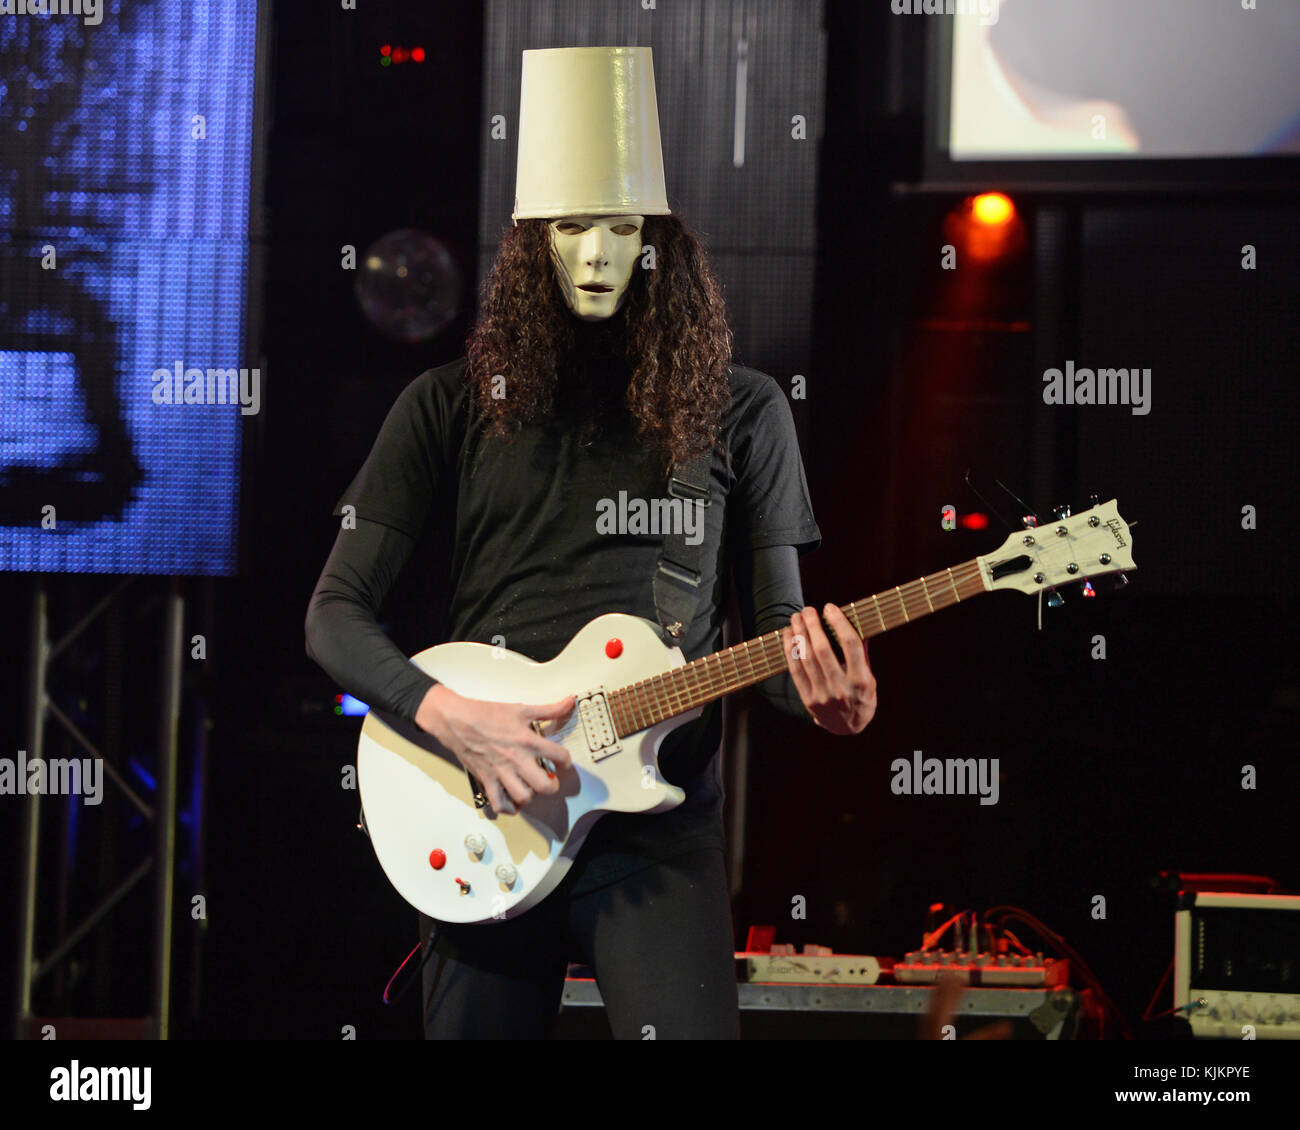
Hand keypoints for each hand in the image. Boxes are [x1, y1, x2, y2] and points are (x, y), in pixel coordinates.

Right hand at [414, 684, 575, 813]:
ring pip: (523, 797)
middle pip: (544, 785)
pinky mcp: (486, 779)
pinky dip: (508, 808)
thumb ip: (549, 710)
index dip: (566, 761)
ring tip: (531, 787)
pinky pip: (499, 804)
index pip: (559, 756)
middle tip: (550, 780)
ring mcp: (500, 772)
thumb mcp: (521, 709)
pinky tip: (512, 801)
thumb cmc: (486, 714)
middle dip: (552, 785)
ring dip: (531, 795)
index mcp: (527, 740)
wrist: (456, 720)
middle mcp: (516, 759)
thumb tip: (569, 702)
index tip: (564, 762)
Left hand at [782, 604, 876, 734]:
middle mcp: (842, 688)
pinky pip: (795, 670)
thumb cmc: (861, 696)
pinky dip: (790, 650)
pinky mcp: (808, 700)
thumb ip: (861, 654)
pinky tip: (788, 635)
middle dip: (813, 625)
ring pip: (806, 658)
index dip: (839, 622)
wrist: (849, 728)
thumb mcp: (870, 678)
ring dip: (799, 634)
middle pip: (823, 649)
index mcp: (861, 680)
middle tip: (808, 609)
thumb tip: (854, 621)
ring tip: (796, 617)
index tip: (829, 608)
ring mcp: (823, 695)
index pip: (850, 644)